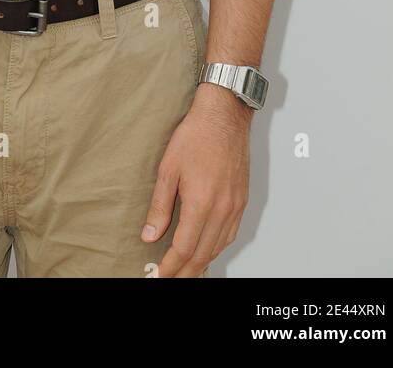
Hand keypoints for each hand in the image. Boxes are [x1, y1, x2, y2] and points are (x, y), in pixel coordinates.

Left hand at [141, 84, 249, 276]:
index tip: (158, 277)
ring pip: (218, 247)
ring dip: (201, 263)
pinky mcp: (242, 200)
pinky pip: (230, 234)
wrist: (224, 114)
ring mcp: (235, 206)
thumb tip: (150, 235)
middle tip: (169, 279)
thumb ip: (159, 206)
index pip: (184, 249)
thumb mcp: (168, 168)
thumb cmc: (196, 134)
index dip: (170, 268)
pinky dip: (216, 248)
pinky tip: (207, 249)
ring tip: (185, 271)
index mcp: (201, 203)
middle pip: (202, 254)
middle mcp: (222, 209)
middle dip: (184, 272)